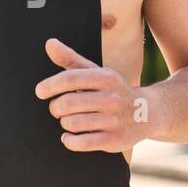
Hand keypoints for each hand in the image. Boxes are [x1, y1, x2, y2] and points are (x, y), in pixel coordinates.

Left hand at [35, 37, 147, 152]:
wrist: (147, 113)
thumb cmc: (112, 91)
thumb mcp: (96, 72)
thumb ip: (71, 59)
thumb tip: (50, 43)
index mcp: (106, 77)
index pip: (70, 78)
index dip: (50, 85)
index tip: (40, 91)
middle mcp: (112, 98)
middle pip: (67, 103)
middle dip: (55, 107)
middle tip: (57, 109)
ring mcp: (114, 120)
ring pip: (72, 123)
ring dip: (64, 123)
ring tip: (69, 121)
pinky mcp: (114, 140)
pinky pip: (80, 142)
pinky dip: (69, 140)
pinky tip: (70, 136)